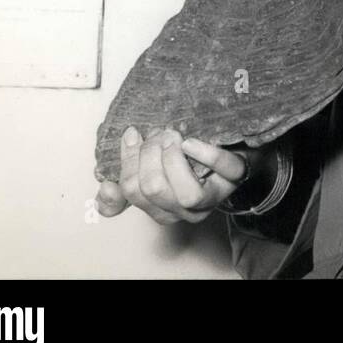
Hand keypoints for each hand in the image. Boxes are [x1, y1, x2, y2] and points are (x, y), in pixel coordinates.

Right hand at [95, 126, 258, 224]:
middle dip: (149, 156)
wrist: (236, 151)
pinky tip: (191, 143)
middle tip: (157, 133)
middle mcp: (187, 210)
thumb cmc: (192, 161)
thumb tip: (105, 191)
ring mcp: (214, 196)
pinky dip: (206, 155)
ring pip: (187, 195)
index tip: (132, 135)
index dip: (128, 162)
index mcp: (163, 208)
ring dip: (173, 159)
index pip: (133, 192)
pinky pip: (224, 171)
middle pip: (155, 191)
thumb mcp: (156, 170)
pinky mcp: (237, 178)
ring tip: (172, 136)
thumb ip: (130, 179)